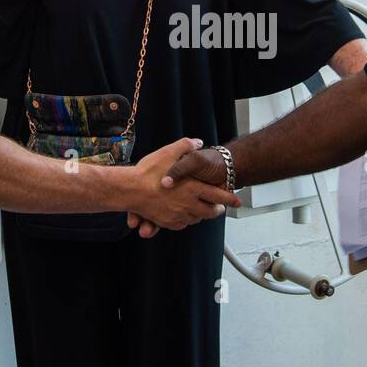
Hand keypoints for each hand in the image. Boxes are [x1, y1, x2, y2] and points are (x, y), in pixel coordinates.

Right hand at [123, 138, 237, 236]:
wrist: (129, 190)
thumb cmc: (148, 172)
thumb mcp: (168, 152)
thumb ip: (186, 146)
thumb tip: (197, 142)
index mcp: (193, 188)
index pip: (218, 196)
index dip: (229, 199)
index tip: (238, 201)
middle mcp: (188, 204)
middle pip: (210, 212)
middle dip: (217, 210)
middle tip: (219, 208)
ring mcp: (177, 215)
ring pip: (196, 219)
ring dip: (202, 215)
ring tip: (203, 211)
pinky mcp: (166, 222)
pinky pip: (182, 224)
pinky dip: (187, 220)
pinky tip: (185, 216)